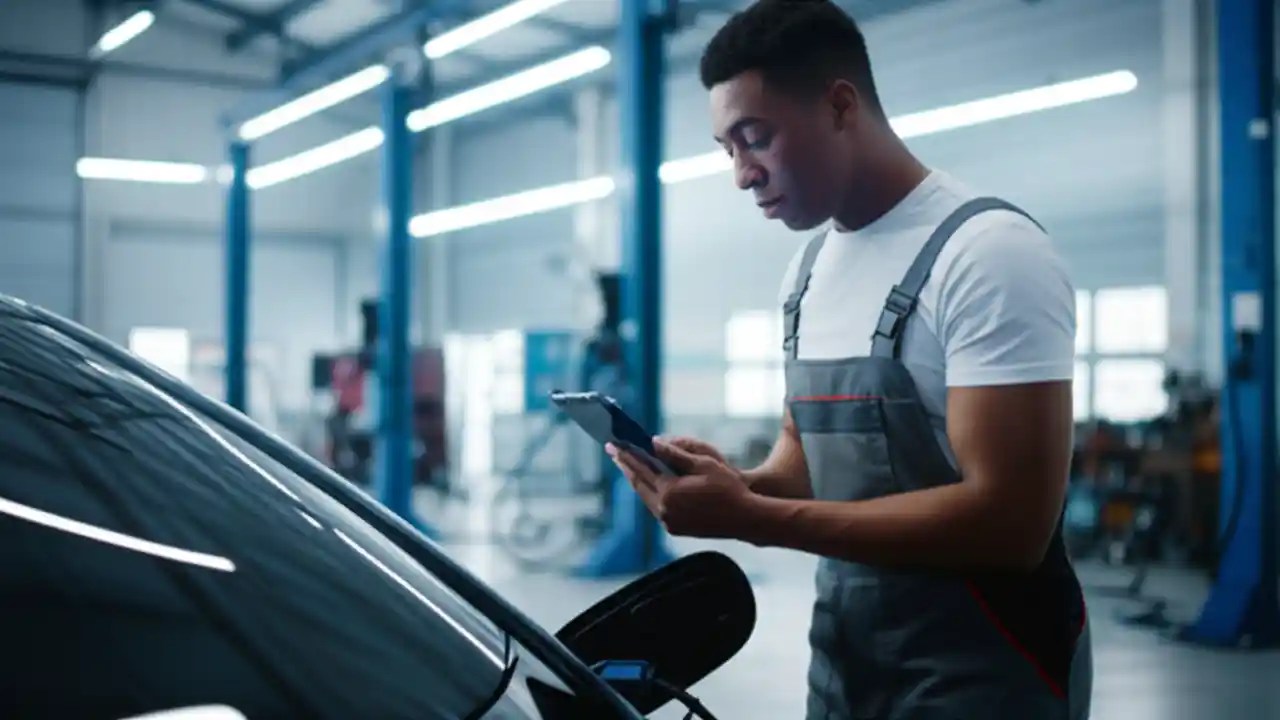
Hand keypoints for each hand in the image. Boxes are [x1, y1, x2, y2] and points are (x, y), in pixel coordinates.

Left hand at [607, 439, 757, 539]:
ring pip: (646, 497)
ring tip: (629, 466)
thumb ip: (676, 454)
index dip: (626, 455)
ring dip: (638, 481)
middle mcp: (664, 510)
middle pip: (638, 485)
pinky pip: (656, 507)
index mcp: (669, 492)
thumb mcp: (703, 463)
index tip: (613, 444)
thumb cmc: (729, 487)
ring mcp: (669, 522)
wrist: (746, 519)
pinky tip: (650, 483)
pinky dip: (650, 493)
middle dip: (626, 467)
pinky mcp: (675, 529)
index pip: (641, 469)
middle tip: (614, 452)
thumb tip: (654, 442)